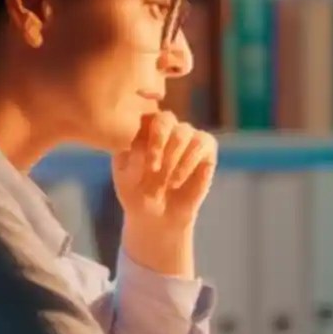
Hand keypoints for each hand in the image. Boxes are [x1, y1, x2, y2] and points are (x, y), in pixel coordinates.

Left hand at [113, 111, 217, 228]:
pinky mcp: (206, 149)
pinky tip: (176, 181)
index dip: (145, 135)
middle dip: (159, 143)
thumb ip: (133, 159)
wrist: (157, 217)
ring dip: (174, 157)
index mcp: (142, 129)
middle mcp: (166, 129)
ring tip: (166, 182)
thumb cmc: (136, 194)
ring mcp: (187, 137)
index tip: (146, 161)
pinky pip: (203, 143)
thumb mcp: (126, 178)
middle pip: (166, 118)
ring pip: (185, 131)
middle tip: (154, 169)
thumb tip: (144, 142)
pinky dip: (189, 162)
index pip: (145, 115)